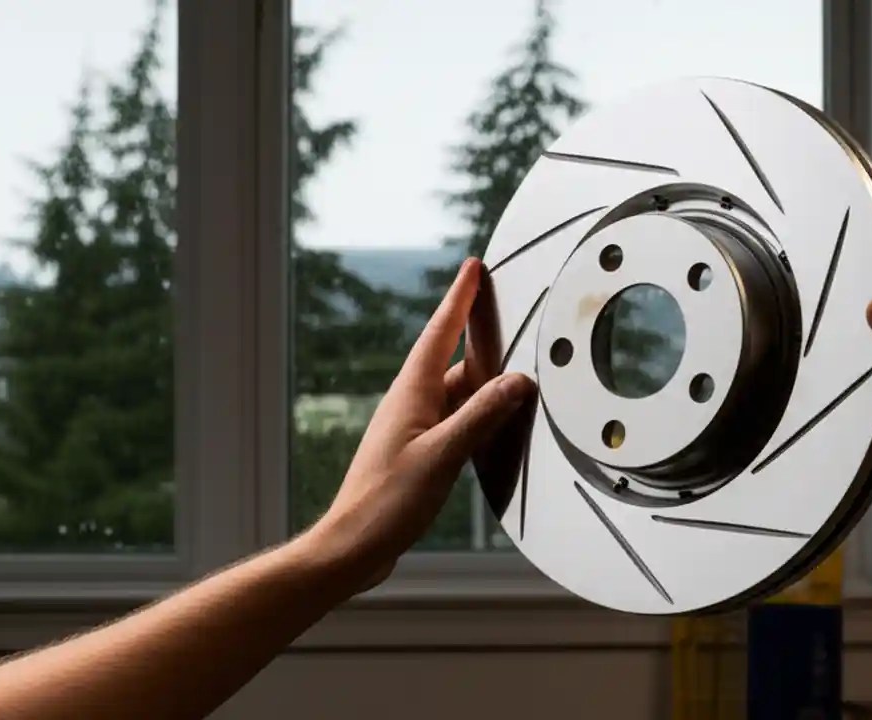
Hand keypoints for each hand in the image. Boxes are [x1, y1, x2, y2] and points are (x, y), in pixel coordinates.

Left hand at [305, 258, 535, 590]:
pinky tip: (493, 422)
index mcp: (411, 394)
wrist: (353, 546)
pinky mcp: (418, 451)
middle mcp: (411, 403)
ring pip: (457, 391)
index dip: (459, 299)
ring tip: (515, 370)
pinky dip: (478, 412)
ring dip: (484, 380)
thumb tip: (518, 380)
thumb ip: (481, 416)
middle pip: (452, 357)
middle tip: (506, 308)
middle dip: (479, 333)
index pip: (440, 333)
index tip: (473, 267)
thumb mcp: (442, 456)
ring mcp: (413, 427)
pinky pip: (455, 417)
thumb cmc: (387, 503)